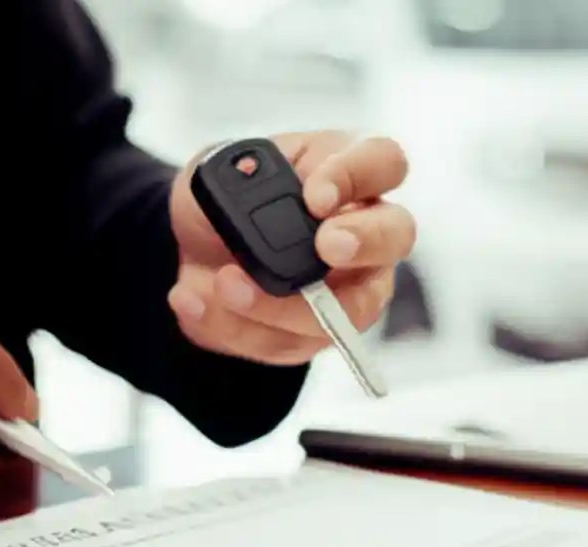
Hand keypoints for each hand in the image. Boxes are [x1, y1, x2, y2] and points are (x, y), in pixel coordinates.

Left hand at [167, 131, 414, 364]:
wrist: (189, 250)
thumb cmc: (225, 200)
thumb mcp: (222, 170)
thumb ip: (245, 182)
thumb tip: (263, 213)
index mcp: (348, 171)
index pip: (384, 161)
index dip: (359, 176)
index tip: (315, 196)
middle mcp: (365, 229)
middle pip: (398, 234)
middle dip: (364, 242)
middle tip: (324, 248)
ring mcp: (353, 286)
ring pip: (354, 308)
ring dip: (285, 304)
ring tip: (224, 285)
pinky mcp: (321, 331)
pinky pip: (295, 343)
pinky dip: (239, 327)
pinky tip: (196, 301)